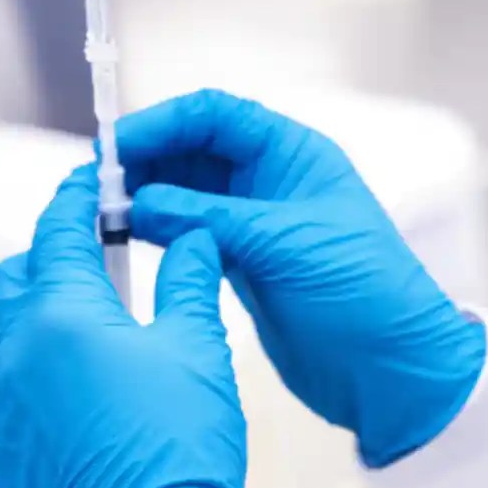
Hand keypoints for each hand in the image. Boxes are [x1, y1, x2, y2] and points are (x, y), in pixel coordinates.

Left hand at [0, 165, 277, 487]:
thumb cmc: (182, 449)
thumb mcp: (200, 349)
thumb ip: (190, 282)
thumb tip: (194, 240)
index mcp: (62, 316)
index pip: (57, 231)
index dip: (76, 198)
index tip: (89, 181)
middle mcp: (18, 355)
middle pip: (15, 277)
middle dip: (47, 253)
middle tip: (90, 251)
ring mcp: (4, 407)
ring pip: (2, 335)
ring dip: (33, 312)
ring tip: (80, 318)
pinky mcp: (7, 452)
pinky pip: (6, 392)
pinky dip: (33, 371)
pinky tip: (76, 387)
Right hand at [118, 89, 486, 467]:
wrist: (393, 371)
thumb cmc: (364, 295)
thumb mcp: (282, 245)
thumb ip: (206, 218)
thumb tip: (140, 200)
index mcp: (293, 155)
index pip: (214, 116)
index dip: (161, 123)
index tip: (114, 147)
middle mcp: (270, 181)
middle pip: (190, 150)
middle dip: (142, 162)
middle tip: (93, 185)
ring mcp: (253, 224)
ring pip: (182, 193)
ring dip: (142, 199)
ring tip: (100, 214)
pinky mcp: (241, 264)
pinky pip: (186, 234)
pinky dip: (155, 233)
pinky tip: (124, 240)